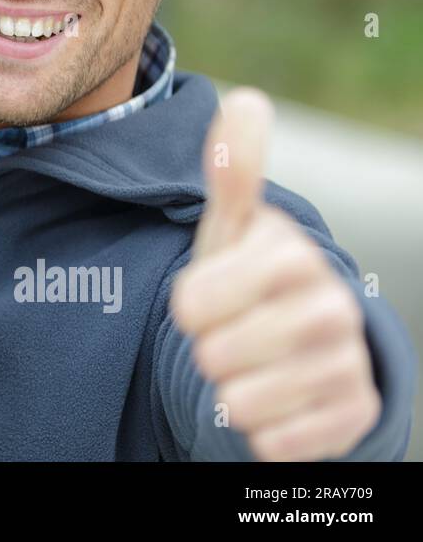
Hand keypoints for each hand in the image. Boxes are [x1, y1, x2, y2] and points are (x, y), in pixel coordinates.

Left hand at [170, 87, 379, 460]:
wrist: (301, 350)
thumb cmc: (249, 282)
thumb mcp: (232, 229)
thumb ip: (233, 172)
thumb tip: (246, 99)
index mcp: (291, 255)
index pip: (191, 303)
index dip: (188, 306)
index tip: (210, 297)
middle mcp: (331, 307)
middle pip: (213, 356)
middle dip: (210, 351)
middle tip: (234, 334)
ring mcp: (346, 364)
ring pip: (240, 402)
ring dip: (232, 392)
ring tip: (253, 365)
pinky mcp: (353, 418)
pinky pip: (272, 443)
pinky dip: (261, 432)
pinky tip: (280, 402)